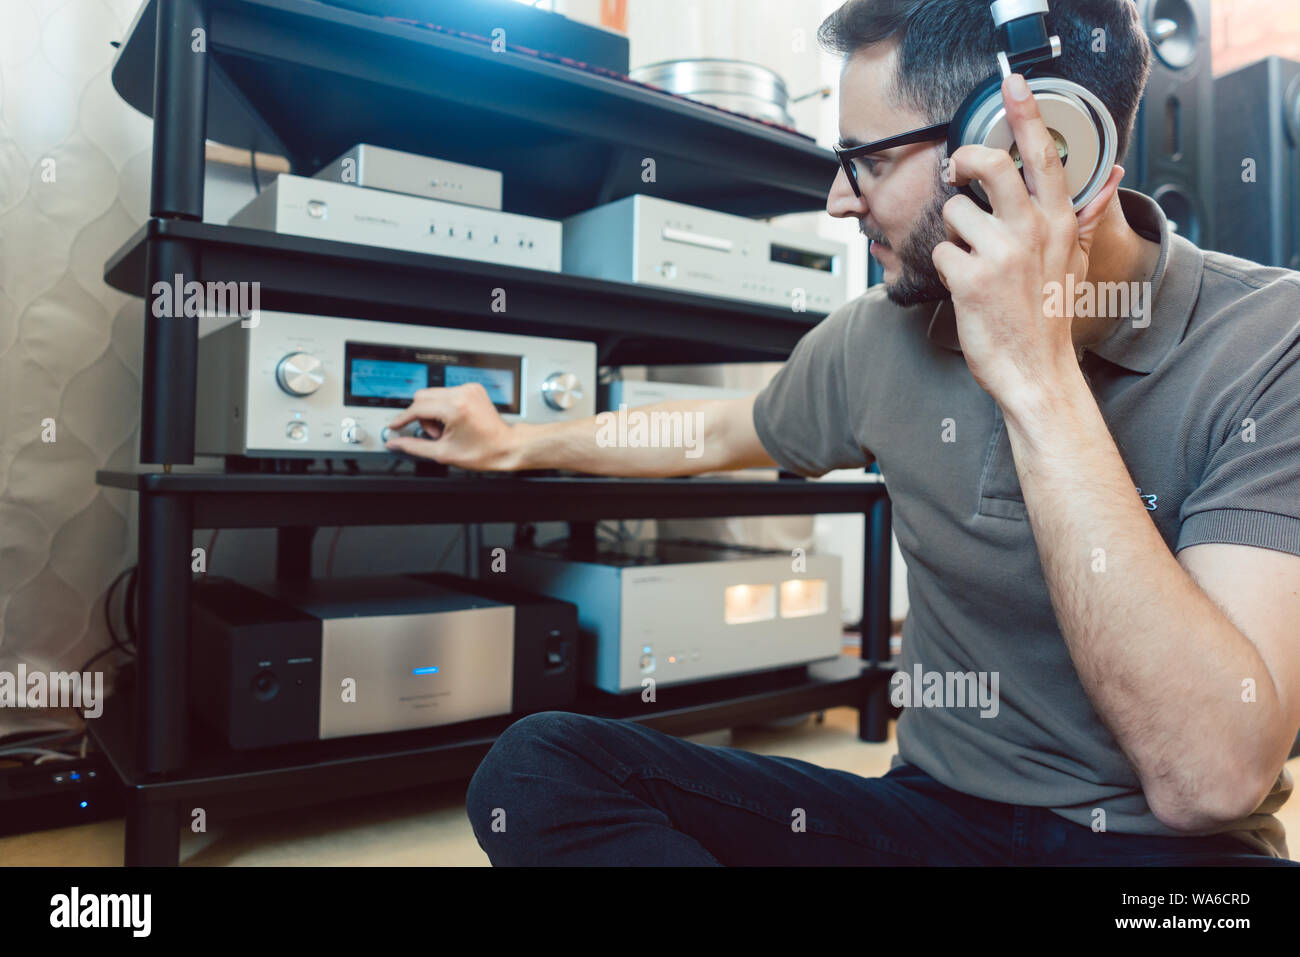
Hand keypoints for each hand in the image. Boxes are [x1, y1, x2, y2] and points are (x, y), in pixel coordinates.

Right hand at [384, 382, 518, 469]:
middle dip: (422, 417)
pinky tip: (454, 421)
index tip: (395, 426)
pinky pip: (446, 393)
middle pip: (422, 396)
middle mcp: (462, 393)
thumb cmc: (484, 451)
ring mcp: (468, 388)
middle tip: (436, 434)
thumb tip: (395, 443)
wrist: (507, 446)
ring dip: (433, 412)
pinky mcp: (472, 388)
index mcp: (455, 407)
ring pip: (433, 394)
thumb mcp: (444, 453)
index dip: (402, 419)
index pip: (417, 407)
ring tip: (447, 430)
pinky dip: (444, 407)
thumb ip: (414, 447)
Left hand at [931, 73, 1124, 408]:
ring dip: (955, 236)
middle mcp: (1033, 230)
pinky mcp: (972, 277)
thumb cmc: (1049, 319)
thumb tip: (1111, 178)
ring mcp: (1002, 252)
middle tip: (958, 171)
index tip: (1014, 85)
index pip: (1044, 155)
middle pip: (989, 165)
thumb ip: (1086, 217)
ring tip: (974, 262)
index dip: (1026, 115)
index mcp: (1060, 223)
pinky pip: (941, 251)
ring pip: (956, 213)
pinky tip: (965, 287)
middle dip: (966, 161)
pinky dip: (945, 268)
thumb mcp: (1076, 263)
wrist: (1036, 371)